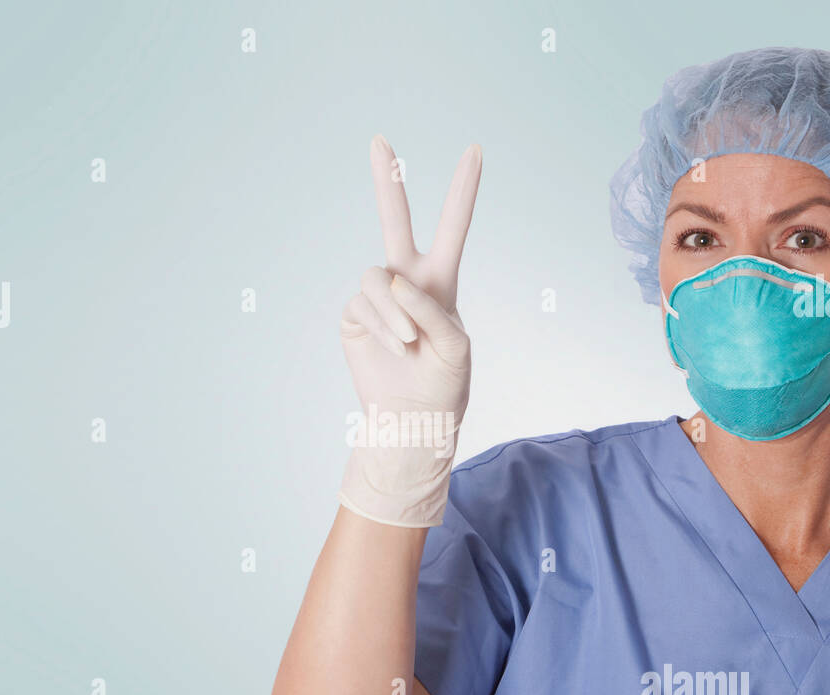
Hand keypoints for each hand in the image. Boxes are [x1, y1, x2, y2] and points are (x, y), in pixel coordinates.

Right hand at [337, 135, 481, 526]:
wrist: (410, 419)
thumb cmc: (442, 385)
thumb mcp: (455, 347)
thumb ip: (431, 308)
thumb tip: (392, 283)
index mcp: (441, 282)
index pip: (453, 228)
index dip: (463, 190)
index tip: (476, 150)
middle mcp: (406, 282)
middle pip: (395, 221)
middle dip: (386, 181)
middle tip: (380, 141)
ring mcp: (377, 298)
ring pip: (377, 278)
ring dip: (394, 311)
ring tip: (407, 343)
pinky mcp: (353, 315)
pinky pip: (363, 304)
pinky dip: (381, 326)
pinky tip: (393, 347)